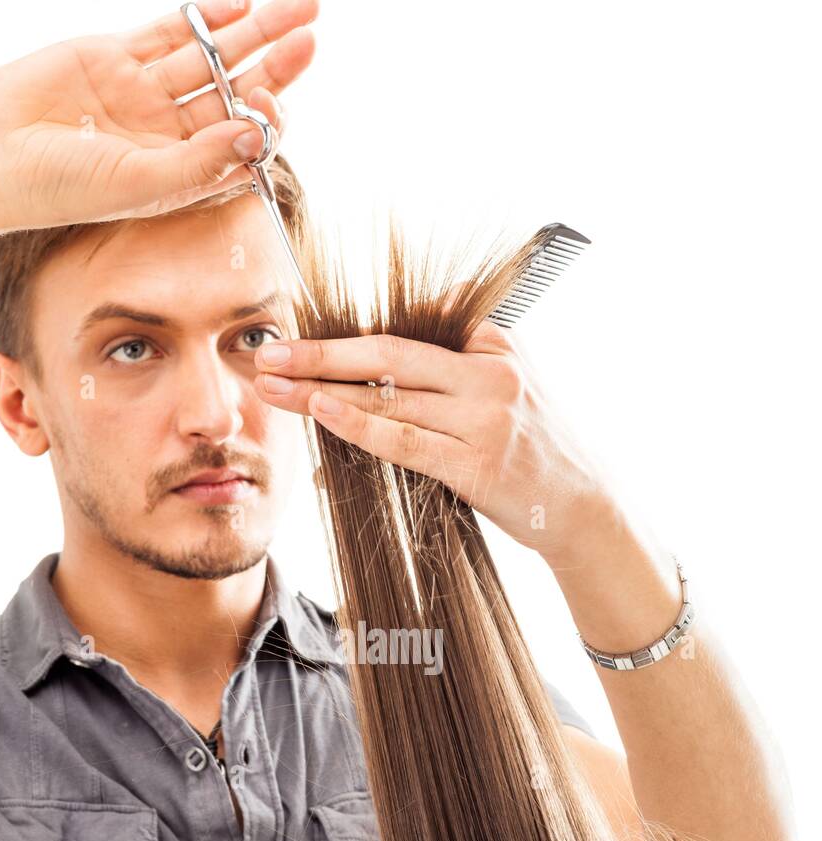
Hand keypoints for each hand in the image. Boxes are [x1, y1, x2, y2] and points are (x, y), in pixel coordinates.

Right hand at [0, 0, 316, 245]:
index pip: (240, 143)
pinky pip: (170, 32)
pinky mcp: (114, 58)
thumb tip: (257, 136)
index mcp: (181, 174)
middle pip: (235, 92)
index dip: (264, 120)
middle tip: (311, 35)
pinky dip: (206, 17)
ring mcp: (143, 94)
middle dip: (275, 64)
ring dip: (253, 32)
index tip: (272, 103)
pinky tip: (240, 4)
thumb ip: (200, 164)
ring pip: (211, 56)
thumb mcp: (138, 184)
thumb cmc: (58, 189)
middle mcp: (169, 134)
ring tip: (298, 8)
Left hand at [252, 317, 612, 564]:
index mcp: (494, 342)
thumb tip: (401, 326)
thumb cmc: (531, 447)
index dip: (346, 332)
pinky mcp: (477, 465)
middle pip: (388, 353)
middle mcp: (491, 373)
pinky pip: (405, 440)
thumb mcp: (509, 383)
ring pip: (389, 396)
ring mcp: (486, 419)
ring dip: (321, 390)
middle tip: (268, 353)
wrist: (582, 505)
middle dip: (319, 353)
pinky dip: (359, 424)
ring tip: (274, 387)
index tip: (297, 335)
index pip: (407, 328)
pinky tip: (322, 411)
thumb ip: (460, 356)